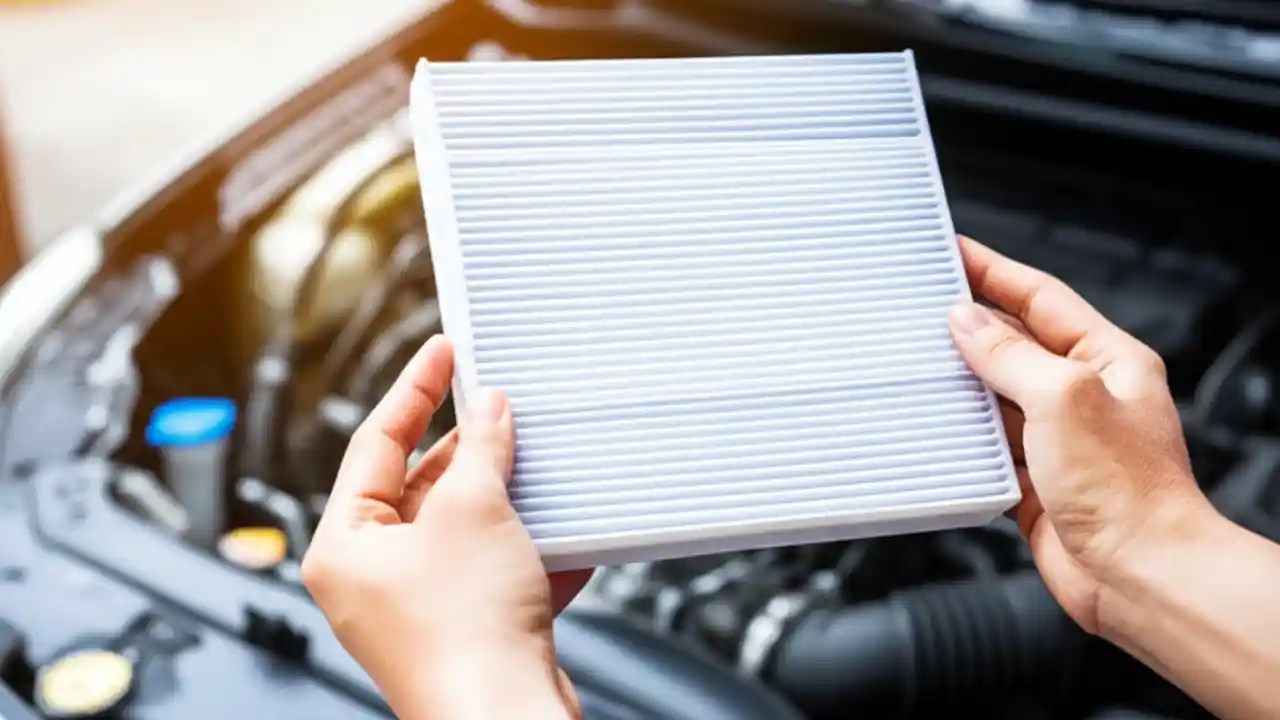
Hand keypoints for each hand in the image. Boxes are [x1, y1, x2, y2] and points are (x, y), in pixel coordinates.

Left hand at [301, 335, 591, 718]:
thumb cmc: (465, 637)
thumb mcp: (473, 511)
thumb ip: (480, 450)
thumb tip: (487, 411)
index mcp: (345, 546)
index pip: (374, 443)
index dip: (414, 390)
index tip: (442, 351)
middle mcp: (374, 578)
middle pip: (421, 485)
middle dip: (471, 449)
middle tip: (501, 404)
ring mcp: (422, 606)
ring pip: (465, 527)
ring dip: (507, 497)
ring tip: (537, 461)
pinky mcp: (467, 627)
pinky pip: (495, 567)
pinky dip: (528, 547)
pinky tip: (565, 531)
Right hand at [946, 237, 1216, 634]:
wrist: (1141, 577)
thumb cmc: (1130, 493)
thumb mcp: (1064, 398)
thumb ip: (1009, 354)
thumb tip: (966, 322)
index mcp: (1109, 360)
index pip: (1040, 298)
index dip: (992, 272)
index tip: (951, 253)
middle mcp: (1084, 397)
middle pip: (1013, 346)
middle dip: (967, 329)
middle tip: (920, 310)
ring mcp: (1059, 441)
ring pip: (994, 398)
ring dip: (960, 387)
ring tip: (919, 367)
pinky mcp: (1035, 484)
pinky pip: (986, 451)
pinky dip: (961, 442)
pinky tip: (938, 432)